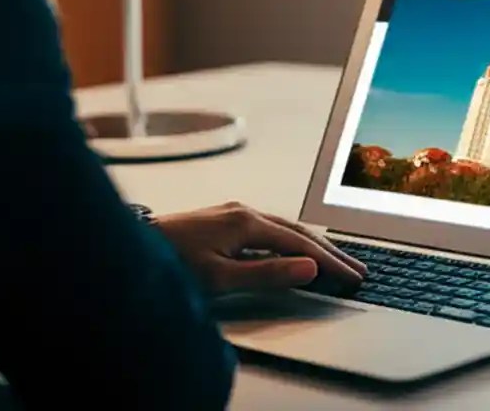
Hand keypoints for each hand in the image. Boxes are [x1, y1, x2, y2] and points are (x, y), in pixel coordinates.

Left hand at [156, 202, 366, 294]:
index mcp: (247, 222)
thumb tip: (308, 268)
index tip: (352, 276)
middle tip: (357, 270)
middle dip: (331, 252)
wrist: (133, 246)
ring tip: (335, 261)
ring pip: (286, 227)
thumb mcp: (221, 278)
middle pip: (299, 231)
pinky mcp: (226, 219)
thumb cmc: (172, 262)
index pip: (301, 243)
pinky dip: (293, 240)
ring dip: (314, 245)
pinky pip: (271, 228)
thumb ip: (267, 273)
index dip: (330, 262)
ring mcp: (235, 213)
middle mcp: (244, 211)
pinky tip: (296, 250)